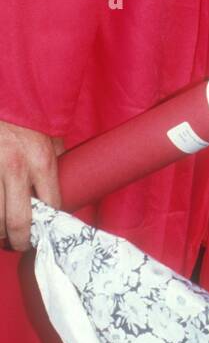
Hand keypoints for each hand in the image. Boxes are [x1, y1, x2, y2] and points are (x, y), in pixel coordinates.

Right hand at [0, 121, 63, 251]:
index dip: (48, 225)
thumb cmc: (27, 116)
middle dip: (20, 241)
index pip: (51, 205)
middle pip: (19, 222)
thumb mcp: (49, 134)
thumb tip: (67, 181)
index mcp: (41, 160)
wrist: (5, 97)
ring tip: (3, 234)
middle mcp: (17, 168)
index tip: (44, 233)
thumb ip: (56, 159)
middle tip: (20, 244)